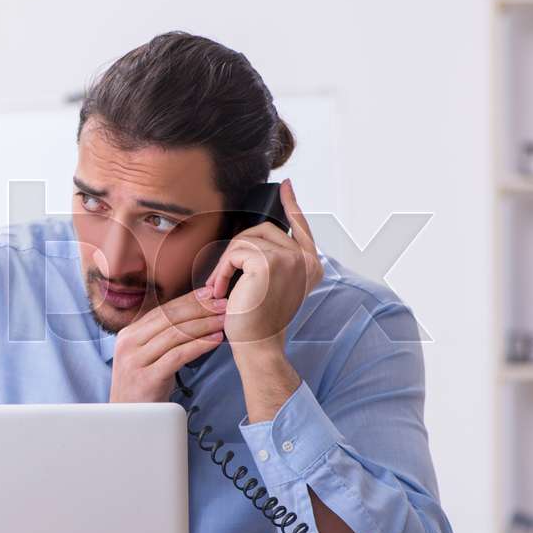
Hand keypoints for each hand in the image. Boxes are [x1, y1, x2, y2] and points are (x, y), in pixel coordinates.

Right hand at [109, 288, 228, 403]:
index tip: (210, 293)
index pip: (162, 311)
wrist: (130, 420)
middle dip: (199, 309)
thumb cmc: (145, 387)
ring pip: (174, 335)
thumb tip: (192, 316)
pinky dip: (199, 345)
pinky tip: (215, 340)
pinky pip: (177, 356)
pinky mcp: (146, 378)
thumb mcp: (147, 357)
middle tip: (223, 303)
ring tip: (223, 321)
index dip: (188, 300)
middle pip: (168, 319)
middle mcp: (127, 344)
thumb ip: (160, 337)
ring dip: (203, 325)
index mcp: (127, 335)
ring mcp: (134, 361)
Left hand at [202, 179, 321, 355]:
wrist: (257, 346)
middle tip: (226, 279)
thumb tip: (255, 233)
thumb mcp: (271, 284)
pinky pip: (235, 252)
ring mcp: (291, 259)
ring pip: (245, 240)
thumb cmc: (258, 320)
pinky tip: (223, 291)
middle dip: (238, 250)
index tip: (286, 186)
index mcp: (311, 265)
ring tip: (224, 289)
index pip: (301, 225)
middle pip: (263, 229)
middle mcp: (307, 260)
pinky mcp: (269, 262)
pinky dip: (222, 270)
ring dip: (227, 264)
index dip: (291, 203)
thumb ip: (272, 258)